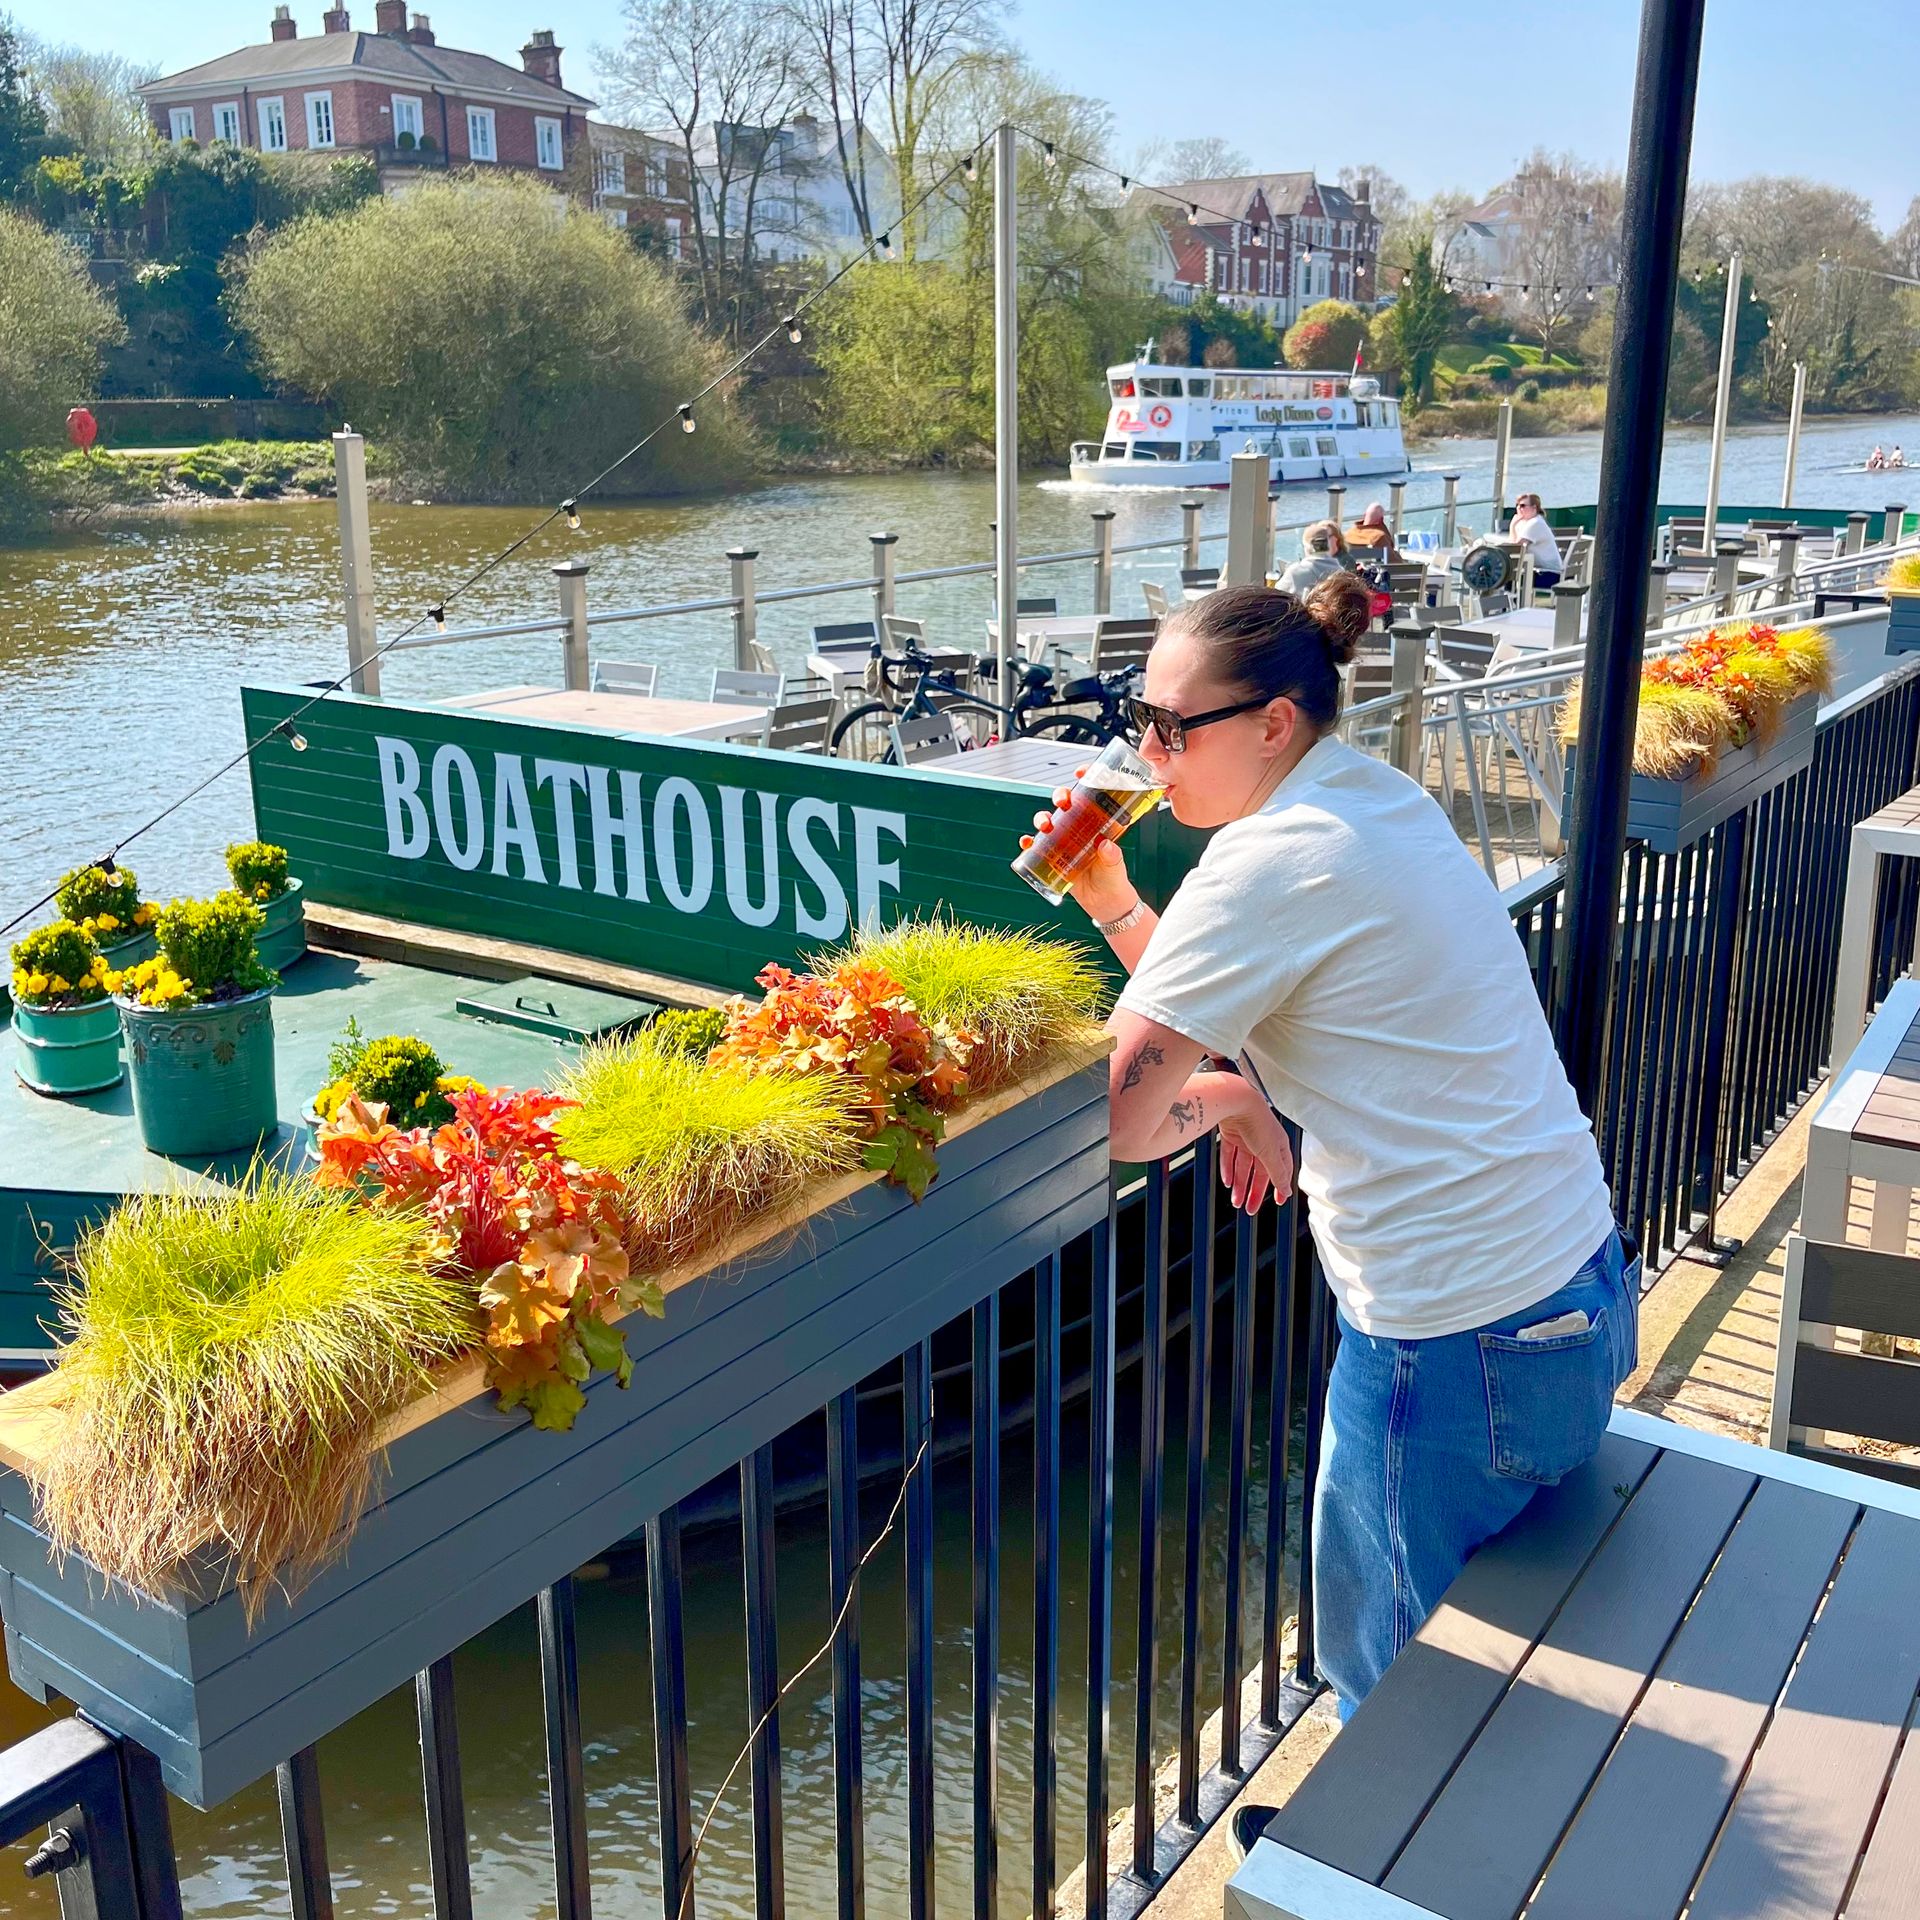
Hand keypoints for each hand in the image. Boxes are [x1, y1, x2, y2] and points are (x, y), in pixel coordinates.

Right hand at [1020, 777, 1137, 923]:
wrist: (1103, 903)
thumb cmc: (1113, 880)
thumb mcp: (1115, 866)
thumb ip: (1112, 856)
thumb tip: (1106, 846)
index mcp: (1100, 823)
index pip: (1093, 794)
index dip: (1087, 778)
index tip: (1080, 772)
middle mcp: (1081, 827)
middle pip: (1067, 803)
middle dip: (1060, 795)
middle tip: (1061, 801)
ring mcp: (1066, 840)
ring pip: (1049, 820)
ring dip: (1042, 817)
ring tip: (1044, 825)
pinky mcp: (1054, 856)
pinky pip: (1037, 845)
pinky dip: (1029, 841)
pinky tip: (1027, 842)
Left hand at [1217, 1094, 1293, 1212]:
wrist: (1235, 1100)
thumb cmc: (1258, 1122)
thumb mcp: (1271, 1153)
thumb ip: (1278, 1173)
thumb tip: (1287, 1191)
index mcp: (1278, 1145)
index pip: (1282, 1170)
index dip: (1280, 1186)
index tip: (1279, 1201)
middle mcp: (1263, 1142)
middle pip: (1260, 1172)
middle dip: (1255, 1191)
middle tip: (1250, 1209)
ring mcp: (1246, 1138)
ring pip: (1243, 1167)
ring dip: (1240, 1185)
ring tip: (1235, 1201)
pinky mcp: (1230, 1134)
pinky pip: (1229, 1156)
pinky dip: (1228, 1169)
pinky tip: (1227, 1182)